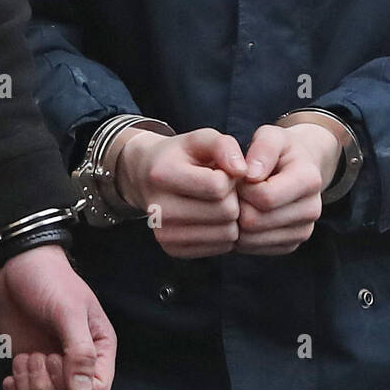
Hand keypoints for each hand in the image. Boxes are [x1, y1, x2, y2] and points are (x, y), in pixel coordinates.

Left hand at [0, 243, 115, 389]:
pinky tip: (10, 376)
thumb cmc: (47, 280)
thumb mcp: (68, 311)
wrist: (12, 266)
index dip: (76, 389)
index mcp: (99, 346)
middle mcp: (79, 362)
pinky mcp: (30, 368)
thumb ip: (80, 351)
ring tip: (24, 359)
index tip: (56, 359)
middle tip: (36, 357)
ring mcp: (53, 367)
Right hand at [115, 127, 248, 258]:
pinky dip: (224, 232)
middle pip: (226, 212)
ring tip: (218, 202)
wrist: (146, 177)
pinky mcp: (172, 250)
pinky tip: (213, 218)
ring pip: (227, 234)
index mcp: (162, 175)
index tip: (222, 172)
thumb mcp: (200, 139)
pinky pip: (220, 248)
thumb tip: (243, 171)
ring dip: (232, 217)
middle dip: (233, 197)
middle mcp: (158, 210)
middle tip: (223, 189)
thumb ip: (223, 146)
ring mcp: (164, 234)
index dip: (230, 177)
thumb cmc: (181, 155)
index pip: (219, 186)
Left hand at [233, 123, 341, 254]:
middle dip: (237, 205)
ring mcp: (304, 231)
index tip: (238, 176)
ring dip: (236, 222)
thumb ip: (262, 148)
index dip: (242, 187)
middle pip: (256, 222)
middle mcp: (312, 210)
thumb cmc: (280, 150)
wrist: (298, 168)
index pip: (264, 197)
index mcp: (310, 180)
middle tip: (235, 191)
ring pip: (252, 240)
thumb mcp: (272, 136)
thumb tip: (251, 175)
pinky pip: (255, 249)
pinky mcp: (292, 245)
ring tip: (239, 201)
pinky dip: (242, 235)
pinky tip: (244, 215)